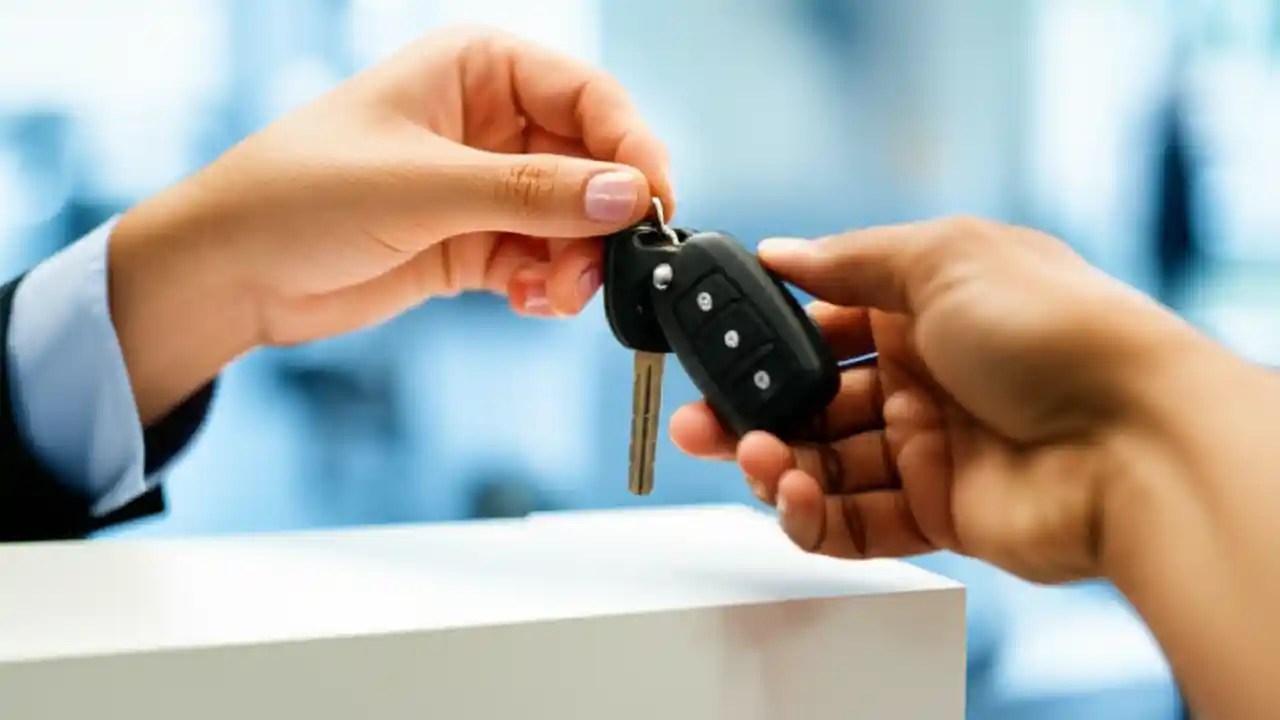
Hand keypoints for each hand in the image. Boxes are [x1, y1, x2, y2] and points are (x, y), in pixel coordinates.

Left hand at [106, 26, 671, 422]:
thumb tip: (628, 195)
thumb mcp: (424, 186)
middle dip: (602, 221)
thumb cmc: (298, 195)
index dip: (632, 149)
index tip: (654, 205)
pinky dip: (546, 285)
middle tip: (599, 269)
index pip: (590, 97)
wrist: (231, 273)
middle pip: (593, 165)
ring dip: (577, 262)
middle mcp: (491, 123)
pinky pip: (541, 261)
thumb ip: (533, 192)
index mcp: (479, 70)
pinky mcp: (473, 242)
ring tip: (554, 294)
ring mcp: (484, 186)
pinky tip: (526, 301)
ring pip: (573, 221)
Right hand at [670, 217, 1203, 583]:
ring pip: (826, 463)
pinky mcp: (940, 512)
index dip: (771, 338)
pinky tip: (793, 497)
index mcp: (928, 309)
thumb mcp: (943, 259)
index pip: (827, 324)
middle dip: (754, 412)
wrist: (1134, 441)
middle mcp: (926, 378)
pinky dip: (814, 516)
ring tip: (753, 458)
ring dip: (776, 464)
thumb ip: (851, 261)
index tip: (718, 348)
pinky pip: (856, 522)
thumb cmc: (1056, 332)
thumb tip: (782, 251)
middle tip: (703, 422)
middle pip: (815, 401)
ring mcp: (932, 448)